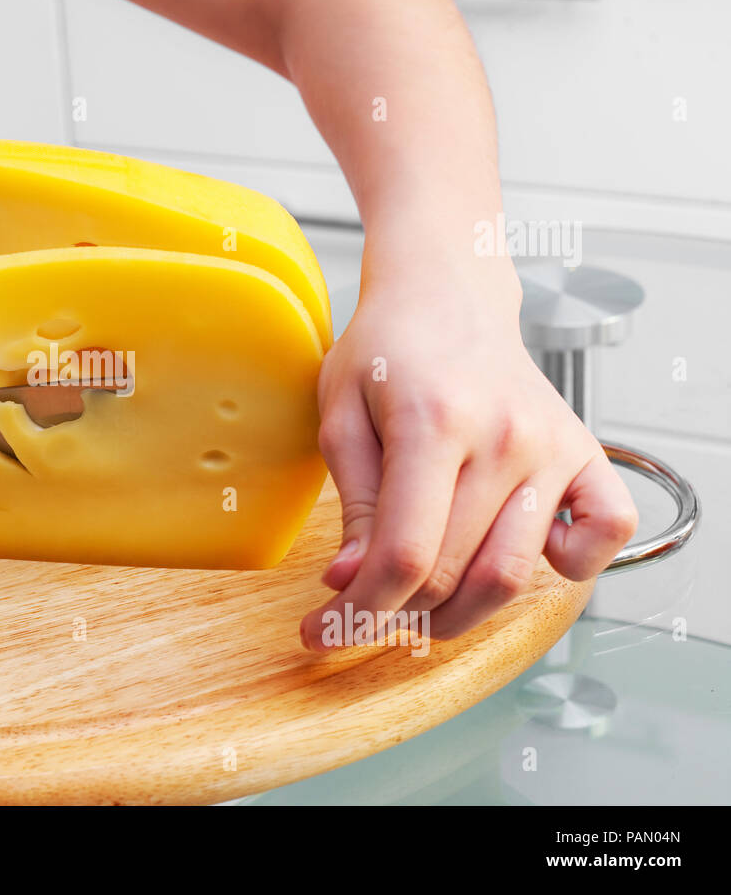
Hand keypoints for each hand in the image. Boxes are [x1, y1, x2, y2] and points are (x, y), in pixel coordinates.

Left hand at [301, 251, 637, 646]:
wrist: (447, 297)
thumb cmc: (386, 351)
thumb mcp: (339, 416)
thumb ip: (351, 504)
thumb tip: (352, 582)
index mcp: (433, 424)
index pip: (406, 556)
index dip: (358, 611)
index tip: (322, 631)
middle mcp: (504, 438)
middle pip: (452, 575)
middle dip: (394, 613)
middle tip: (361, 608)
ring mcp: (552, 446)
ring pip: (513, 574)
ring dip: (460, 611)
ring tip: (418, 600)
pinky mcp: (584, 451)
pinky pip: (605, 532)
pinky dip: (572, 565)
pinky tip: (516, 555)